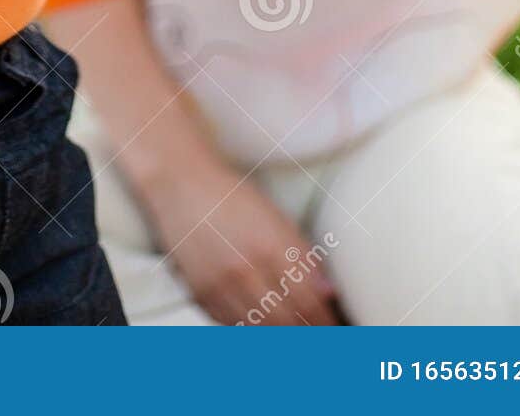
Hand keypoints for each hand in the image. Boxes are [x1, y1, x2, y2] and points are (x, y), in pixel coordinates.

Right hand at [139, 154, 342, 324]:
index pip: (310, 302)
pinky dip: (254, 331)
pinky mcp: (201, 295)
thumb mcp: (275, 217)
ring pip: (262, 331)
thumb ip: (303, 256)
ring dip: (283, 335)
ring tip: (298, 334)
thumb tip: (329, 293)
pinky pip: (234, 327)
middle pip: (288, 322)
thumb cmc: (231, 195)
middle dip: (309, 333)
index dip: (327, 322)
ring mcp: (221, 286)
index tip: (337, 327)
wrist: (181, 185)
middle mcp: (246, 270)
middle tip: (323, 335)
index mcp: (271, 246)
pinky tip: (266, 327)